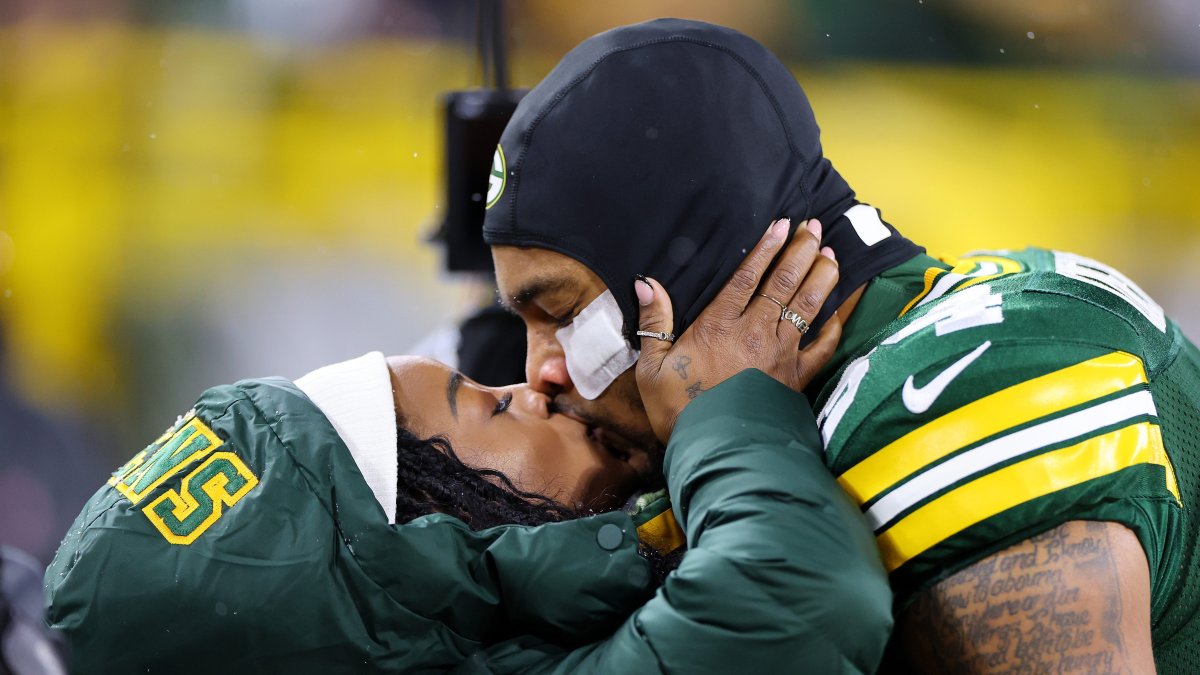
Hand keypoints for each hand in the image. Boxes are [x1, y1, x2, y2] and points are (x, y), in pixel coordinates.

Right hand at [634, 218, 841, 442]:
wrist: (714, 451)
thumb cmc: (678, 411)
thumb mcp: (651, 368)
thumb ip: (654, 322)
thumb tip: (646, 282)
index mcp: (719, 326)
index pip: (748, 277)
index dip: (766, 248)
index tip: (781, 224)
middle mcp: (755, 333)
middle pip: (785, 283)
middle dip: (801, 251)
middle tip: (814, 228)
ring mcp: (781, 355)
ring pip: (808, 307)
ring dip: (821, 277)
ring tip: (832, 255)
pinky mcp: (796, 379)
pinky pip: (823, 348)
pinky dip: (834, 327)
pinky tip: (841, 311)